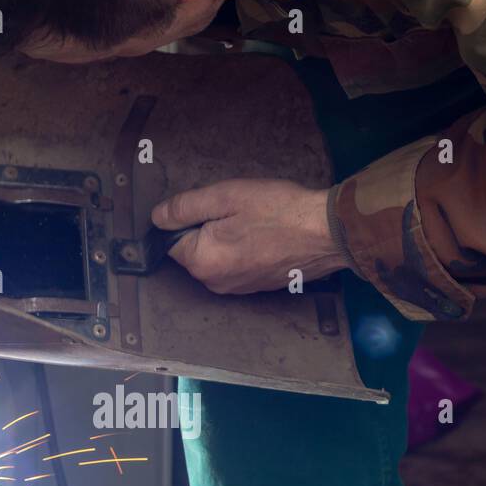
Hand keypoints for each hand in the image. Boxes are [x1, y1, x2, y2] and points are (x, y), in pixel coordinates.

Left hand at [151, 179, 341, 293]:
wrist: (327, 233)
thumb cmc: (279, 212)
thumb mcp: (225, 197)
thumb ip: (185, 207)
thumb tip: (158, 216)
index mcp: (202, 262)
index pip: (171, 240)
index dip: (187, 218)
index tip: (212, 206)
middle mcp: (215, 283)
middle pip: (194, 250)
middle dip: (207, 228)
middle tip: (237, 210)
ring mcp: (237, 288)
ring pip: (216, 256)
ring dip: (227, 238)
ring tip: (254, 221)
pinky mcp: (256, 286)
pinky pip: (237, 264)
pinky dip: (244, 249)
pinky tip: (264, 234)